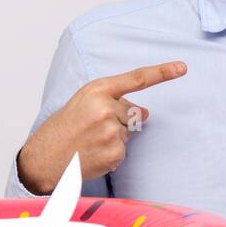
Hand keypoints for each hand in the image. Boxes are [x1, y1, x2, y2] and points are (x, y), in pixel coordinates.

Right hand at [17, 60, 187, 192]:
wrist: (43, 159)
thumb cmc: (64, 128)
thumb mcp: (84, 104)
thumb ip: (114, 101)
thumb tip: (147, 112)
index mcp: (96, 90)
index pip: (136, 79)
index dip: (162, 72)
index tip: (182, 67)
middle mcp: (105, 108)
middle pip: (133, 112)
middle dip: (118, 120)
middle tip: (90, 129)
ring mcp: (110, 132)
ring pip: (128, 132)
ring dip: (114, 137)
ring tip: (89, 142)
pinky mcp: (114, 153)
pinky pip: (124, 150)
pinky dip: (112, 153)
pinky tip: (93, 154)